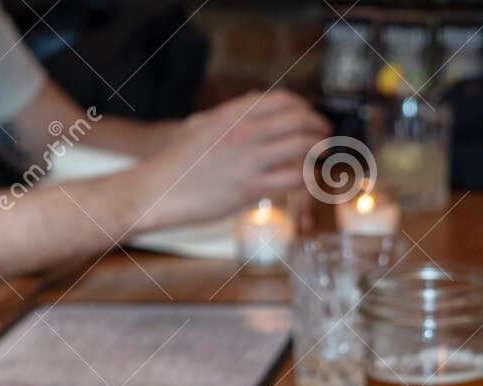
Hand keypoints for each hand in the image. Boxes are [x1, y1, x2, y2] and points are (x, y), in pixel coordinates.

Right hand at [126, 90, 330, 232]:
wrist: (155, 191)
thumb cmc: (174, 163)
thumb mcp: (199, 125)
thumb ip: (229, 112)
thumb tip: (255, 97)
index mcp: (231, 114)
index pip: (282, 100)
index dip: (304, 108)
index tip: (311, 117)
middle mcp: (243, 132)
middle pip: (298, 120)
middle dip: (319, 127)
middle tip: (326, 136)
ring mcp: (248, 159)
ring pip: (302, 146)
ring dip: (319, 151)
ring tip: (322, 158)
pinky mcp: (251, 189)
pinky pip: (294, 179)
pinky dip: (307, 180)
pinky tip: (308, 183)